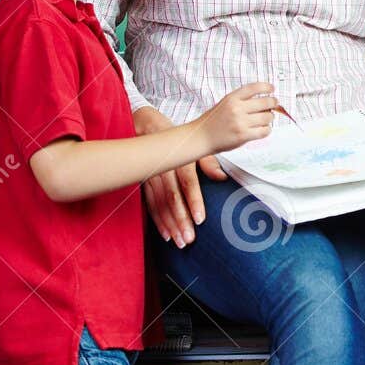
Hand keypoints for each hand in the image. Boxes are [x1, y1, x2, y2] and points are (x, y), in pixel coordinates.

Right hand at [135, 107, 229, 247]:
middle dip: (181, 220)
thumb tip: (221, 178)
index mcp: (179, 156)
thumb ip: (208, 162)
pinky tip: (166, 235)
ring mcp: (150, 175)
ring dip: (170, 224)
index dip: (193, 200)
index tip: (200, 219)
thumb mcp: (194, 143)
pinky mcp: (142, 182)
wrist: (146, 123)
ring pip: (159, 204)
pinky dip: (157, 221)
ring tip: (179, 242)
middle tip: (189, 239)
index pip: (187, 181)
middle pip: (172, 197)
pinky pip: (149, 204)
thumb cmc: (176, 136)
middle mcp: (164, 167)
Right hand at [199, 82, 279, 151]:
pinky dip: (267, 130)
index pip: (254, 87)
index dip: (266, 87)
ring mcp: (240, 122)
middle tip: (274, 105)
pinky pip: (264, 131)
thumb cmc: (213, 121)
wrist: (201, 137)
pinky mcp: (243, 136)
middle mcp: (237, 108)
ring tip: (266, 119)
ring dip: (270, 118)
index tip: (272, 89)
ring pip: (267, 117)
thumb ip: (241, 100)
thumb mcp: (224, 104)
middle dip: (273, 103)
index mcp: (232, 98)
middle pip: (265, 102)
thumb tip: (264, 100)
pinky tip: (263, 129)